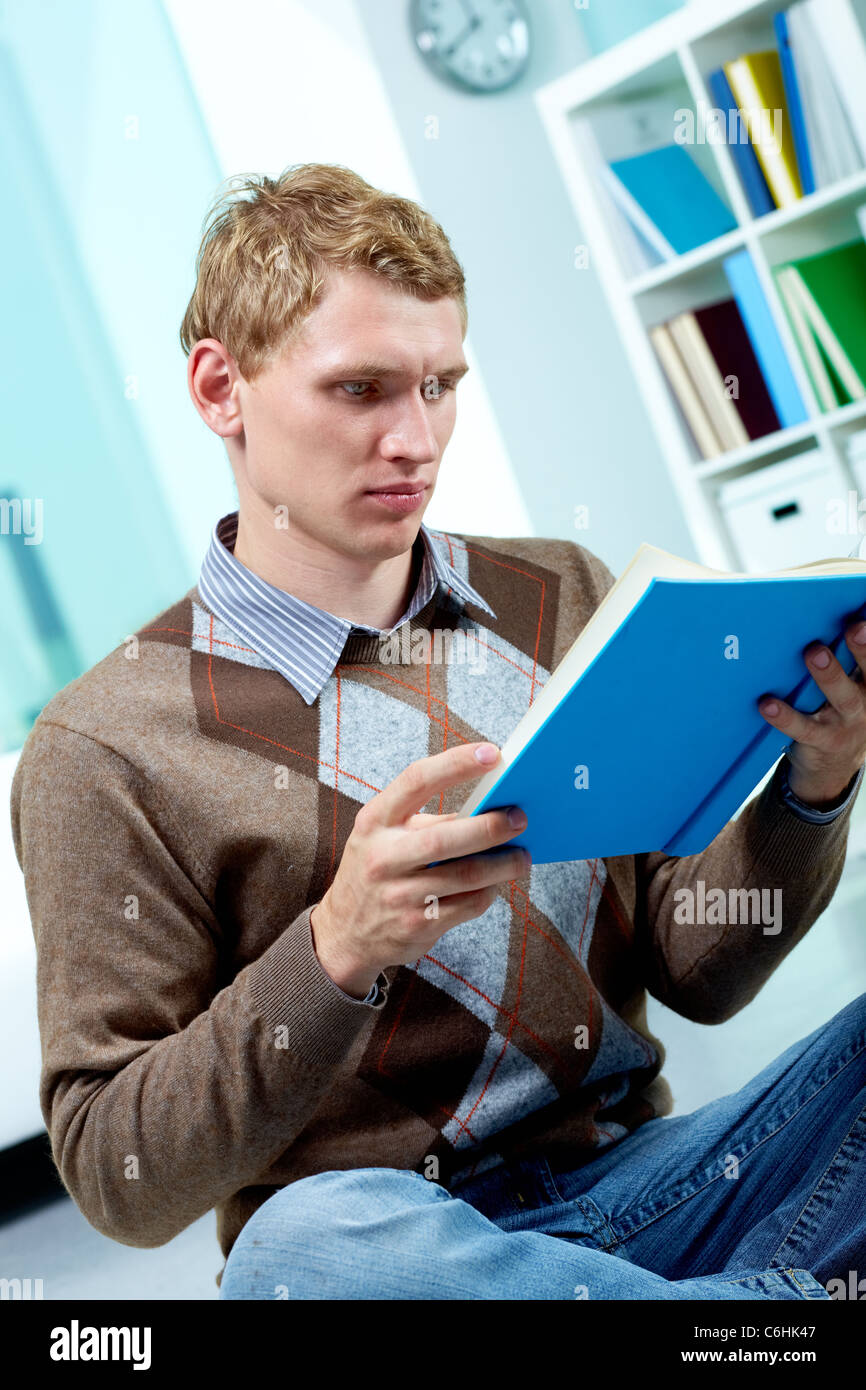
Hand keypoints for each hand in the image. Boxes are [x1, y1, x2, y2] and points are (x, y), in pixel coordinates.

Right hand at [309, 741, 530, 996]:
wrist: (344, 935)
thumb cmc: (374, 871)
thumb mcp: (382, 837)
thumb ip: (424, 820)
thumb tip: (487, 808)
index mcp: (374, 821)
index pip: (417, 780)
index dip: (456, 763)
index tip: (492, 753)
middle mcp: (383, 857)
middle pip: (446, 836)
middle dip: (490, 826)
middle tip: (519, 818)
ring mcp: (399, 895)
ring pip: (466, 875)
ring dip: (502, 864)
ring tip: (521, 856)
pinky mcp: (417, 926)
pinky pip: (468, 905)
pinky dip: (489, 892)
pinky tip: (496, 883)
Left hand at [757, 617, 865, 806]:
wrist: (834, 765)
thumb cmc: (837, 710)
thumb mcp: (850, 686)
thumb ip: (845, 660)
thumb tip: (822, 616)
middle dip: (864, 649)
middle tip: (855, 628)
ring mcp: (847, 724)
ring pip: (843, 699)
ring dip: (829, 675)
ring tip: (815, 653)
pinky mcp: (824, 742)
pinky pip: (804, 729)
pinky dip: (785, 716)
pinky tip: (768, 704)